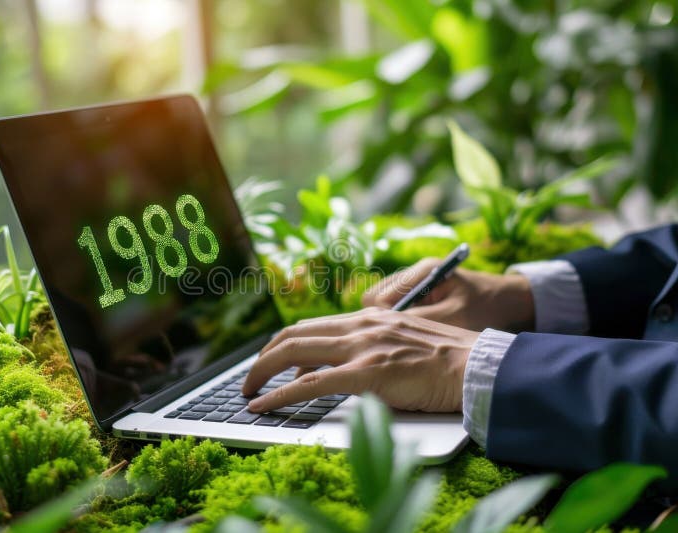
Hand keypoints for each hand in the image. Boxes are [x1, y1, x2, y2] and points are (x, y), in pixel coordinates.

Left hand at [242, 307, 479, 413]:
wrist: (478, 366)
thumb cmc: (449, 360)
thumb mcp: (406, 341)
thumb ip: (375, 346)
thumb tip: (346, 364)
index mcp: (370, 318)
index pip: (313, 326)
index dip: (285, 344)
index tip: (271, 362)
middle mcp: (361, 326)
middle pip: (294, 334)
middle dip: (263, 357)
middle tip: (249, 378)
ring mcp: (363, 347)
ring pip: (295, 352)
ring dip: (262, 373)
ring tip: (247, 392)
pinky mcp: (368, 372)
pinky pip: (312, 383)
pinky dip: (280, 395)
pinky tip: (263, 406)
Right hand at [362, 258, 534, 331]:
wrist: (513, 303)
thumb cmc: (487, 309)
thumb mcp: (454, 317)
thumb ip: (419, 321)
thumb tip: (383, 332)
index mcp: (422, 272)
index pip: (379, 296)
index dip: (380, 320)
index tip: (390, 340)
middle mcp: (414, 275)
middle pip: (375, 300)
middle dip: (380, 322)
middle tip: (397, 342)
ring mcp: (415, 286)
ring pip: (383, 308)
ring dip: (390, 325)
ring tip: (408, 342)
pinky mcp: (420, 298)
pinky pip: (397, 312)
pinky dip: (400, 326)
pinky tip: (416, 339)